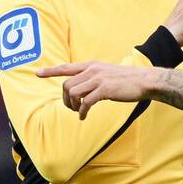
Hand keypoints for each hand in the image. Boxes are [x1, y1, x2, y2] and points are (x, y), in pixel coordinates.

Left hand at [36, 60, 151, 118]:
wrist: (145, 80)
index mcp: (91, 65)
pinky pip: (86, 102)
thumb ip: (93, 78)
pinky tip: (83, 117)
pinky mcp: (105, 90)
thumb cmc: (127, 80)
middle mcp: (92, 70)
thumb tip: (82, 89)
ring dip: (73, 106)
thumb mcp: (107, 74)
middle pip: (67, 85)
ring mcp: (98, 79)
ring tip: (79, 112)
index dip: (51, 71)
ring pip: (73, 93)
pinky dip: (82, 112)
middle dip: (66, 100)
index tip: (37, 73)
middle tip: (73, 108)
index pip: (66, 67)